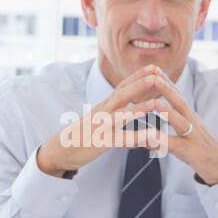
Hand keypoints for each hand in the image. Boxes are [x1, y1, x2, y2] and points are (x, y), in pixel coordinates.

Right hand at [36, 66, 162, 176]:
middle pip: (122, 94)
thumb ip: (118, 116)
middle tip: (157, 74)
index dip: (138, 76)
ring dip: (139, 108)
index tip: (154, 67)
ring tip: (156, 103)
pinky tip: (150, 136)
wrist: (61, 150)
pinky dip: (136, 137)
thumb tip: (135, 116)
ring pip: (121, 115)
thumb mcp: (100, 120)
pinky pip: (120, 139)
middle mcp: (103, 112)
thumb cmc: (83, 135)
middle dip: (140, 84)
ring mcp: (101, 126)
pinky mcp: (101, 142)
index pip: (122, 86)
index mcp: (105, 105)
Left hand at [131, 72, 217, 185]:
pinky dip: (162, 140)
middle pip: (180, 102)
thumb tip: (151, 127)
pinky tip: (150, 136)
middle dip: (167, 87)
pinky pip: (175, 145)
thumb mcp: (185, 137)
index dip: (166, 82)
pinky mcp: (192, 153)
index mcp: (190, 118)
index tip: (153, 68)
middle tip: (153, 73)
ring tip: (153, 101)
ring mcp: (194, 137)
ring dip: (167, 111)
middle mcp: (193, 123)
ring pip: (180, 121)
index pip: (178, 96)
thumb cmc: (200, 151)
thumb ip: (171, 128)